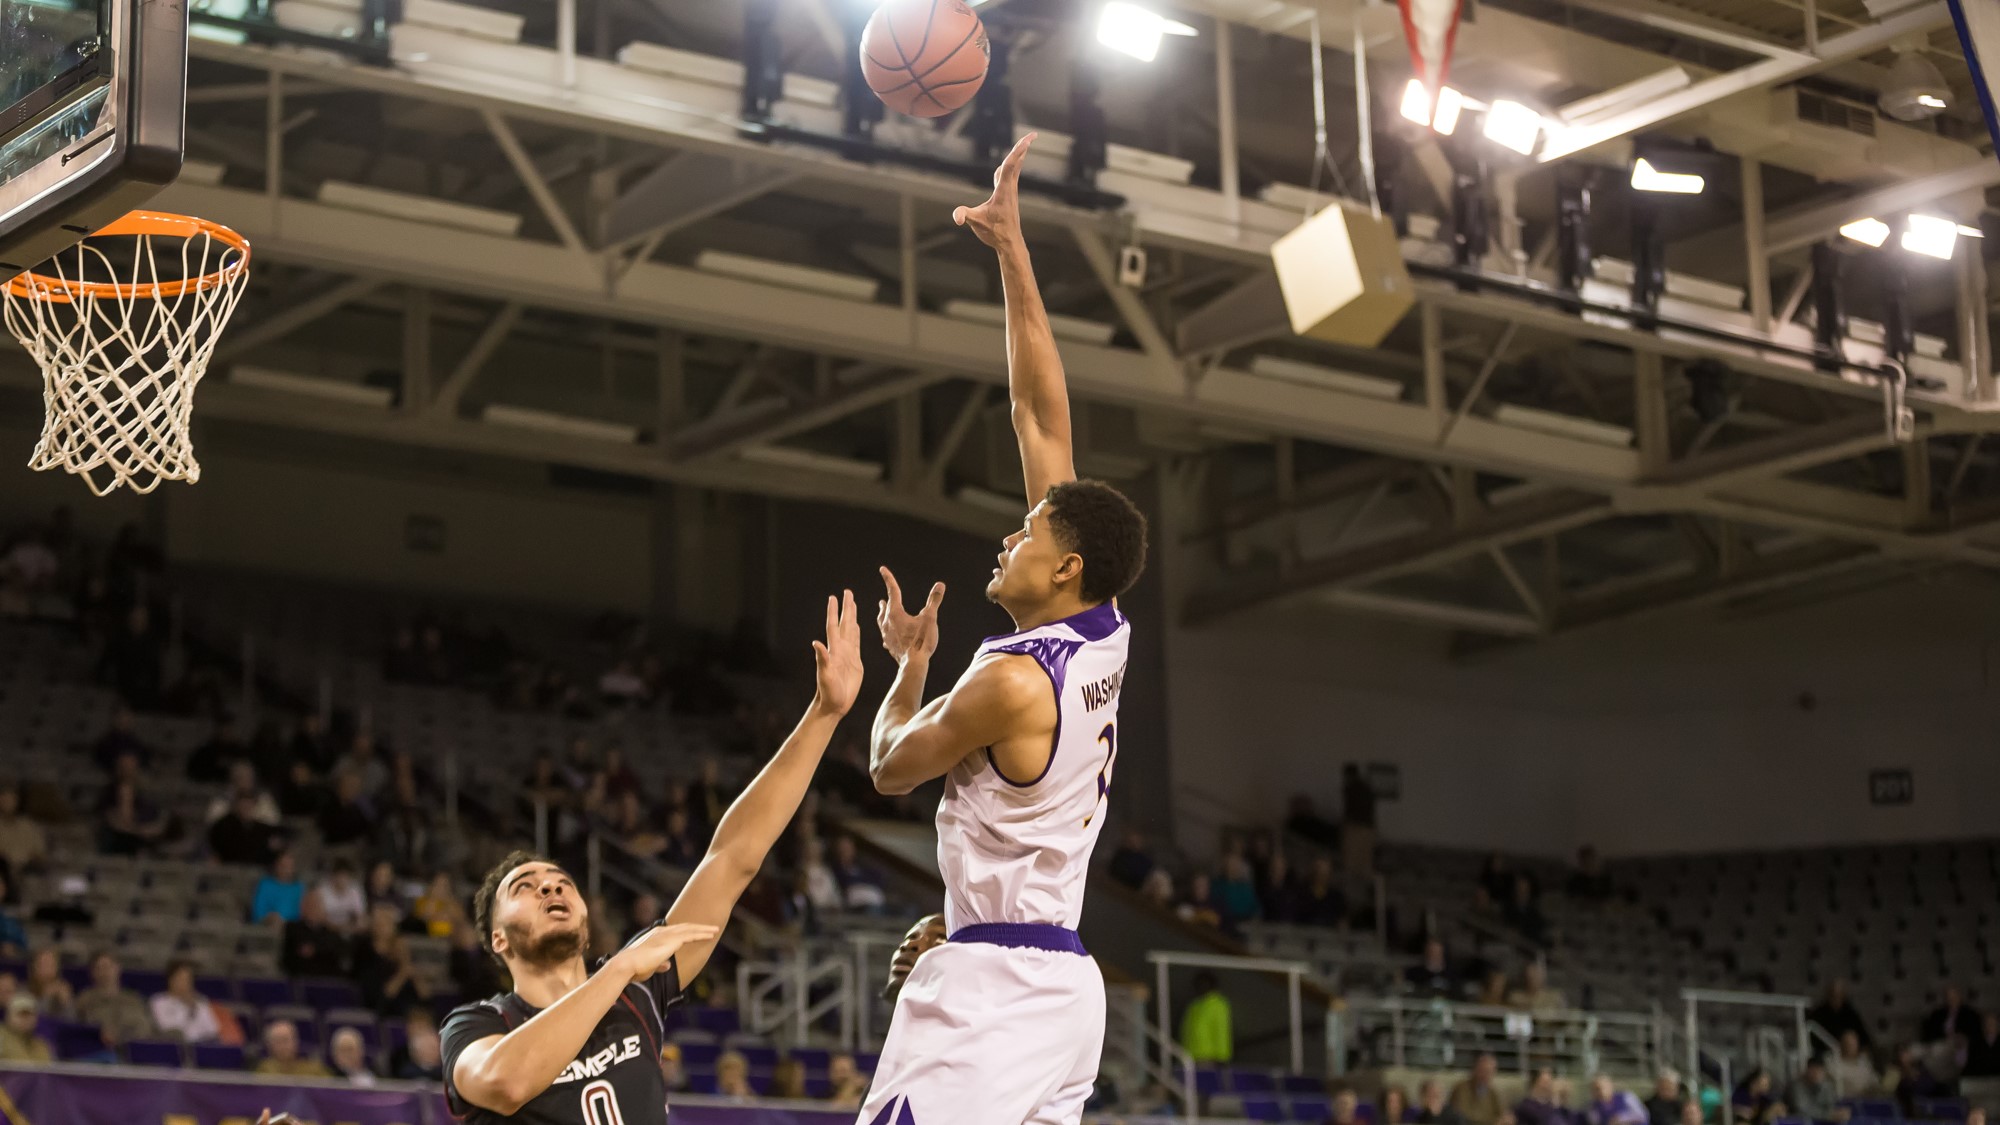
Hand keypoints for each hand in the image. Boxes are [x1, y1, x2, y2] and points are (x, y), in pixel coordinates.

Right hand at [611, 922, 719, 983]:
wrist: (626, 965)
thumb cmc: (634, 968)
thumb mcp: (649, 966)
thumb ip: (659, 964)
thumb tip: (667, 965)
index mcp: (654, 936)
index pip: (674, 931)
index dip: (685, 931)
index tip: (694, 932)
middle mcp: (661, 932)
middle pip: (684, 927)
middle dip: (697, 928)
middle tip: (709, 929)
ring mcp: (667, 935)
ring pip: (690, 929)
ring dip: (704, 929)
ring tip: (715, 930)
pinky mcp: (672, 941)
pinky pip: (691, 935)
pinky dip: (702, 934)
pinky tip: (711, 935)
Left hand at [811, 590, 863, 715]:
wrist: (834, 705)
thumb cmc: (828, 692)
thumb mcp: (825, 676)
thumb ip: (822, 659)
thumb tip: (816, 643)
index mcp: (834, 650)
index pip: (834, 626)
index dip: (834, 612)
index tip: (834, 597)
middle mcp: (840, 649)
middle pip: (844, 624)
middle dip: (846, 608)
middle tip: (847, 592)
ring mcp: (848, 655)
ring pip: (851, 630)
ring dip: (852, 617)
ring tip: (853, 604)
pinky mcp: (855, 662)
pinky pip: (857, 643)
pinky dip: (857, 632)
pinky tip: (857, 626)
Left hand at [876, 567, 943, 664]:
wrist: (914, 663)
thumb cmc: (921, 640)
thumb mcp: (930, 618)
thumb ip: (934, 600)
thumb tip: (940, 585)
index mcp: (896, 613)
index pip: (892, 591)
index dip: (888, 579)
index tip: (882, 569)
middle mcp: (888, 623)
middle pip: (885, 608)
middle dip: (885, 602)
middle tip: (882, 599)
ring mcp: (887, 635)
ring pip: (882, 622)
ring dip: (882, 615)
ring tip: (881, 612)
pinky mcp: (890, 646)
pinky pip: (886, 636)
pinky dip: (886, 631)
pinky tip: (887, 637)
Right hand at [953, 132, 1034, 249]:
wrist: (1009, 243)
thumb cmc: (995, 232)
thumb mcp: (976, 222)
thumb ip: (964, 216)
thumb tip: (956, 217)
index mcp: (1003, 190)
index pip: (1011, 165)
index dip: (1018, 150)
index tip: (1028, 139)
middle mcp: (1010, 189)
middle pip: (1017, 163)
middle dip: (1023, 148)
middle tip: (1032, 135)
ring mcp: (1011, 193)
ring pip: (1015, 169)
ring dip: (1019, 156)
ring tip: (1024, 144)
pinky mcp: (1008, 197)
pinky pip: (1011, 176)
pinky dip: (1012, 166)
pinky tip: (1009, 164)